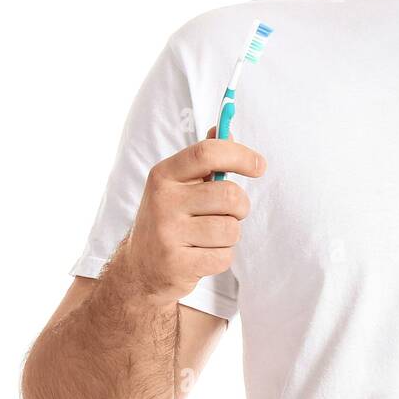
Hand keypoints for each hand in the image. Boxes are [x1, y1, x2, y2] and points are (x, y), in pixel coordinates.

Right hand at [121, 124, 267, 304]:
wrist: (139, 268)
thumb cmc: (169, 219)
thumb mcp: (178, 185)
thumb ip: (203, 160)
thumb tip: (225, 130)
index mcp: (164, 175)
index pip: (206, 153)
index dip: (240, 155)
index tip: (259, 165)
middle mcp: (162, 201)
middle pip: (230, 195)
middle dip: (240, 207)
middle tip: (230, 213)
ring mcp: (167, 234)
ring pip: (231, 229)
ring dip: (229, 234)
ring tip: (209, 236)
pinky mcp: (177, 265)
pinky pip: (224, 257)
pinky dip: (221, 257)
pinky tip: (201, 255)